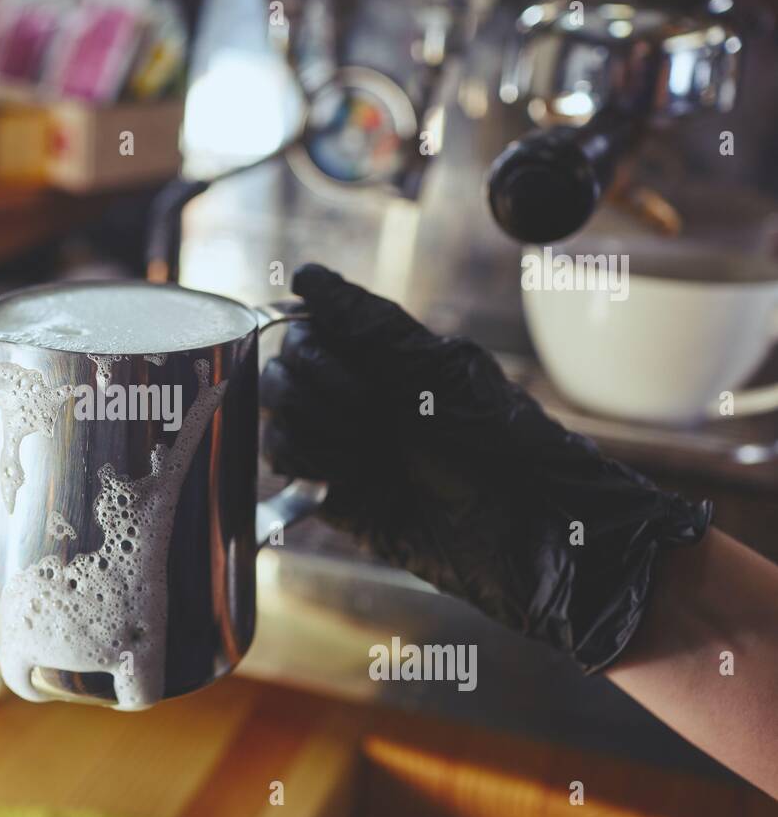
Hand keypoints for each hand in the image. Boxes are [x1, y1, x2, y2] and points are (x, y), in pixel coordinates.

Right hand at [260, 264, 710, 672]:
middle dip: (317, 390)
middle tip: (370, 415)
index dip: (313, 344)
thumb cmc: (506, 446)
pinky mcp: (338, 499)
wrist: (537, 539)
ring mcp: (346, 448)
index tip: (352, 369)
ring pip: (280, 418)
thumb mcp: (441, 372)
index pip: (309, 329)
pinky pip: (286, 468)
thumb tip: (307, 277)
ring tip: (369, 455)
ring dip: (316, 431)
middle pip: (285, 372)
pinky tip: (349, 477)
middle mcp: (360, 398)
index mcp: (388, 360)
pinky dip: (307, 465)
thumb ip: (371, 326)